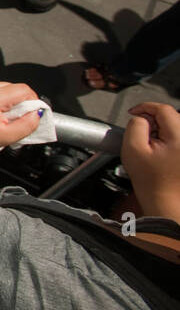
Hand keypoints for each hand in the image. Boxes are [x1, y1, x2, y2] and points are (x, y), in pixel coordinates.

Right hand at [122, 102, 179, 217]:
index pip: (164, 109)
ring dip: (163, 129)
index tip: (134, 113)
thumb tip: (142, 117)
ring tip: (152, 145)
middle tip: (142, 133)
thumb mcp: (133, 149)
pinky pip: (179, 138)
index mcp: (179, 137)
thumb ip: (136, 126)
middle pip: (173, 116)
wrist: (166, 201)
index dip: (145, 107)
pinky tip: (161, 151)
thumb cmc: (151, 181)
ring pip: (177, 126)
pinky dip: (170, 138)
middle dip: (155, 120)